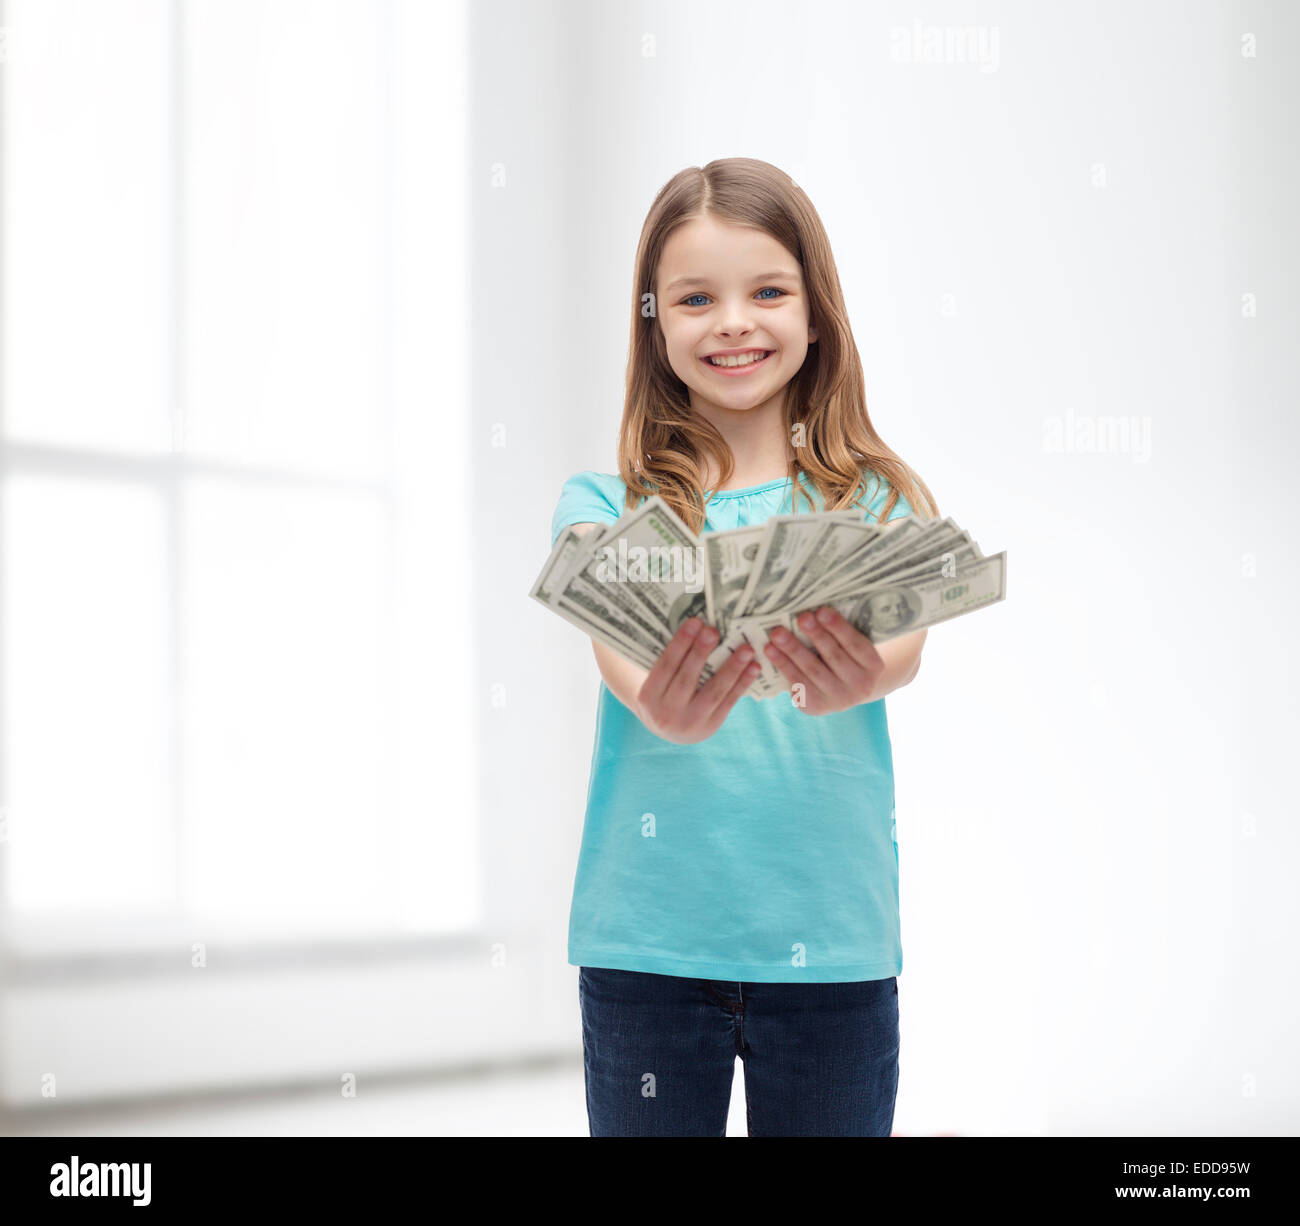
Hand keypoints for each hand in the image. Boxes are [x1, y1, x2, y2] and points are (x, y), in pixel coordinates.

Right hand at [635, 617, 761, 743]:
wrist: (671, 732)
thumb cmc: (666, 694)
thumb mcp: (659, 681)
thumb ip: (673, 660)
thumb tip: (699, 627)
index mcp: (648, 697)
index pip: (665, 666)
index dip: (680, 643)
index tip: (694, 621)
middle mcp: (667, 714)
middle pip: (686, 679)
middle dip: (701, 653)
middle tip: (714, 631)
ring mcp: (690, 722)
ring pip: (713, 692)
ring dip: (731, 668)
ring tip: (746, 649)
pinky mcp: (711, 726)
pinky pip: (728, 702)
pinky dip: (742, 683)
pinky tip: (753, 667)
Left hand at [761, 606, 884, 715]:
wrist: (843, 689)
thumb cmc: (844, 654)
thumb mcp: (850, 644)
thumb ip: (839, 630)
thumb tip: (813, 608)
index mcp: (874, 666)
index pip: (855, 644)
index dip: (838, 627)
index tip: (821, 610)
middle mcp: (860, 686)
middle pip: (834, 657)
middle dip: (816, 635)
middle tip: (801, 618)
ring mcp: (838, 700)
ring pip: (812, 671)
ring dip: (793, 650)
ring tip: (777, 634)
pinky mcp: (816, 707)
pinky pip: (798, 684)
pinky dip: (783, 666)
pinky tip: (770, 651)